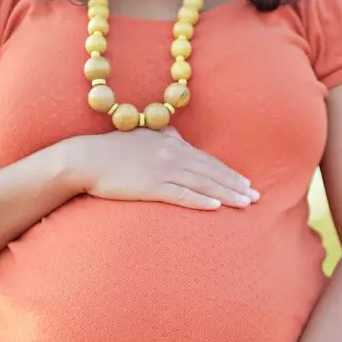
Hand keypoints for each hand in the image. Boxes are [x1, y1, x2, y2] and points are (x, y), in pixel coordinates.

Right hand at [70, 127, 259, 210]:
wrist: (84, 159)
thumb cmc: (110, 150)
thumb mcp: (140, 136)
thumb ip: (162, 136)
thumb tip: (176, 135)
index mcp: (170, 142)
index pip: (206, 159)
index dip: (228, 171)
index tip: (245, 182)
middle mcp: (171, 154)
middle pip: (210, 171)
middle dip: (235, 184)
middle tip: (256, 196)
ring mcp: (162, 170)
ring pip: (202, 183)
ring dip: (226, 193)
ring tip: (245, 203)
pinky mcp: (151, 186)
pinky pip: (181, 194)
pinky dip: (201, 200)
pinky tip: (217, 206)